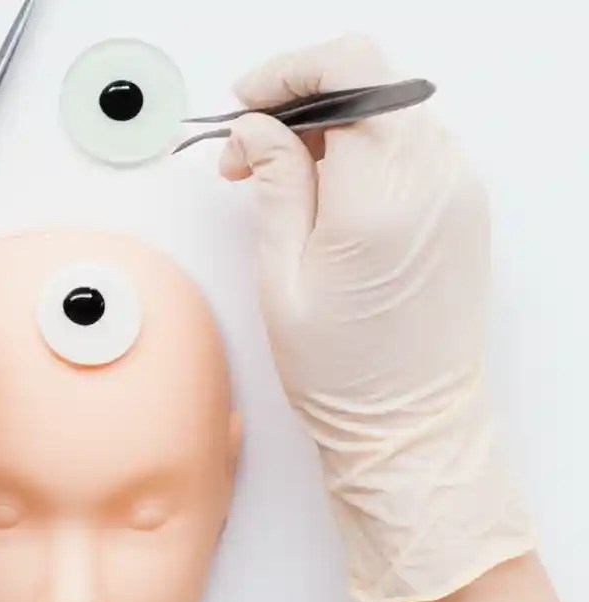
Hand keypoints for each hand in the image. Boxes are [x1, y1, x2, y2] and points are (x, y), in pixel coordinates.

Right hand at [219, 35, 534, 601]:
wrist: (410, 423)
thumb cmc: (345, 370)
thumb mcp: (281, 274)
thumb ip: (273, 182)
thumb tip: (259, 128)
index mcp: (384, 195)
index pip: (351, 68)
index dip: (290, 70)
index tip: (251, 100)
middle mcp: (435, 181)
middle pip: (368, 84)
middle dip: (298, 101)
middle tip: (247, 150)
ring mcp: (459, 190)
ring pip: (388, 111)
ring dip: (329, 125)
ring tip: (278, 178)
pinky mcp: (463, 206)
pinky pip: (411, 144)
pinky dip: (363, 148)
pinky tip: (323, 191)